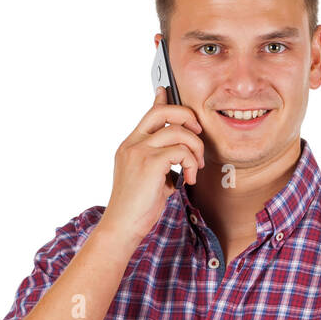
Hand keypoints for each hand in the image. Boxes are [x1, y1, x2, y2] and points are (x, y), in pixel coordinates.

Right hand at [100, 86, 204, 245]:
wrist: (122, 227)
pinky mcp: (149, 164)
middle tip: (198, 135)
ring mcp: (139, 152)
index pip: (148, 114)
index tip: (166, 91)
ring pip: (178, 131)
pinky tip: (188, 179)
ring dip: (195, 149)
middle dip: (188, 118)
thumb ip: (160, 163)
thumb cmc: (136, 209)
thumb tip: (179, 156)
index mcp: (130, 146)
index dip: (161, 100)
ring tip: (195, 169)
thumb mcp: (149, 180)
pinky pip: (181, 151)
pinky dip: (191, 164)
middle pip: (163, 111)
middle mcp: (132, 144)